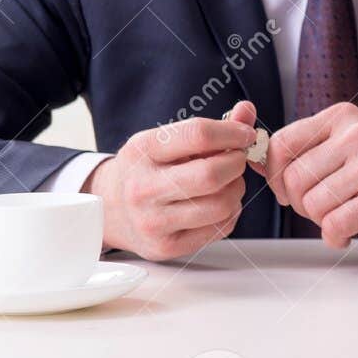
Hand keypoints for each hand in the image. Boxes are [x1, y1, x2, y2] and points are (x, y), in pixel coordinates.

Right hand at [84, 100, 253, 260]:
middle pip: (212, 174)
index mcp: (143, 151)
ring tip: (226, 182)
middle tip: (236, 159)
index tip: (245, 134)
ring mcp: (153, 221)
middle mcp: (143, 188)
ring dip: (236, 189)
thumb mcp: (167, 141)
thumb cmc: (147, 170)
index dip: (233, 132)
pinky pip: (221, 228)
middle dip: (237, 163)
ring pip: (222, 204)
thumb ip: (211, 128)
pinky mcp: (166, 246)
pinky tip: (216, 203)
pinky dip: (230, 212)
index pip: (198, 134)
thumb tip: (247, 111)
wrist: (111, 210)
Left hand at [252, 102, 357, 248]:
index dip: (275, 175)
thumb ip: (301, 151)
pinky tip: (350, 230)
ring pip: (311, 204)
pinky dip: (335, 236)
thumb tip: (251, 158)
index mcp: (341, 117)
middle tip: (322, 206)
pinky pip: (333, 224)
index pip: (281, 145)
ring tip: (342, 214)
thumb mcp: (341, 148)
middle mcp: (357, 133)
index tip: (286, 189)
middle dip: (299, 203)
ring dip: (320, 220)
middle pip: (294, 179)